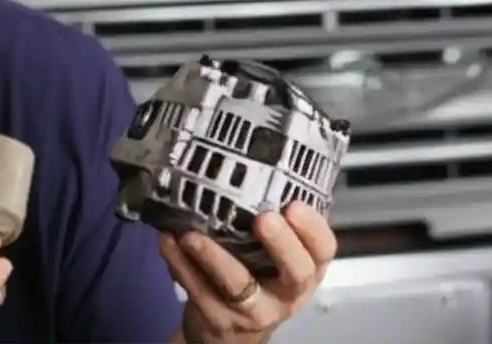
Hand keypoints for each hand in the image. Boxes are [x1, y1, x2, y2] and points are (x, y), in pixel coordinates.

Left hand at [158, 201, 337, 343]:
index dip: (313, 228)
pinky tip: (168, 240)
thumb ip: (273, 223)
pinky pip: (198, 290)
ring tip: (192, 233)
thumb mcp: (275, 255)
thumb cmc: (257, 277)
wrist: (232, 331)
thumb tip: (251, 164)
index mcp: (307, 268)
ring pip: (238, 284)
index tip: (295, 204)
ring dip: (214, 256)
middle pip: (296, 272)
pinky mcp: (218, 318)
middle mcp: (288, 293)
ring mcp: (254, 310)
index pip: (323, 250)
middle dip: (281, 244)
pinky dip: (179, 264)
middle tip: (263, 218)